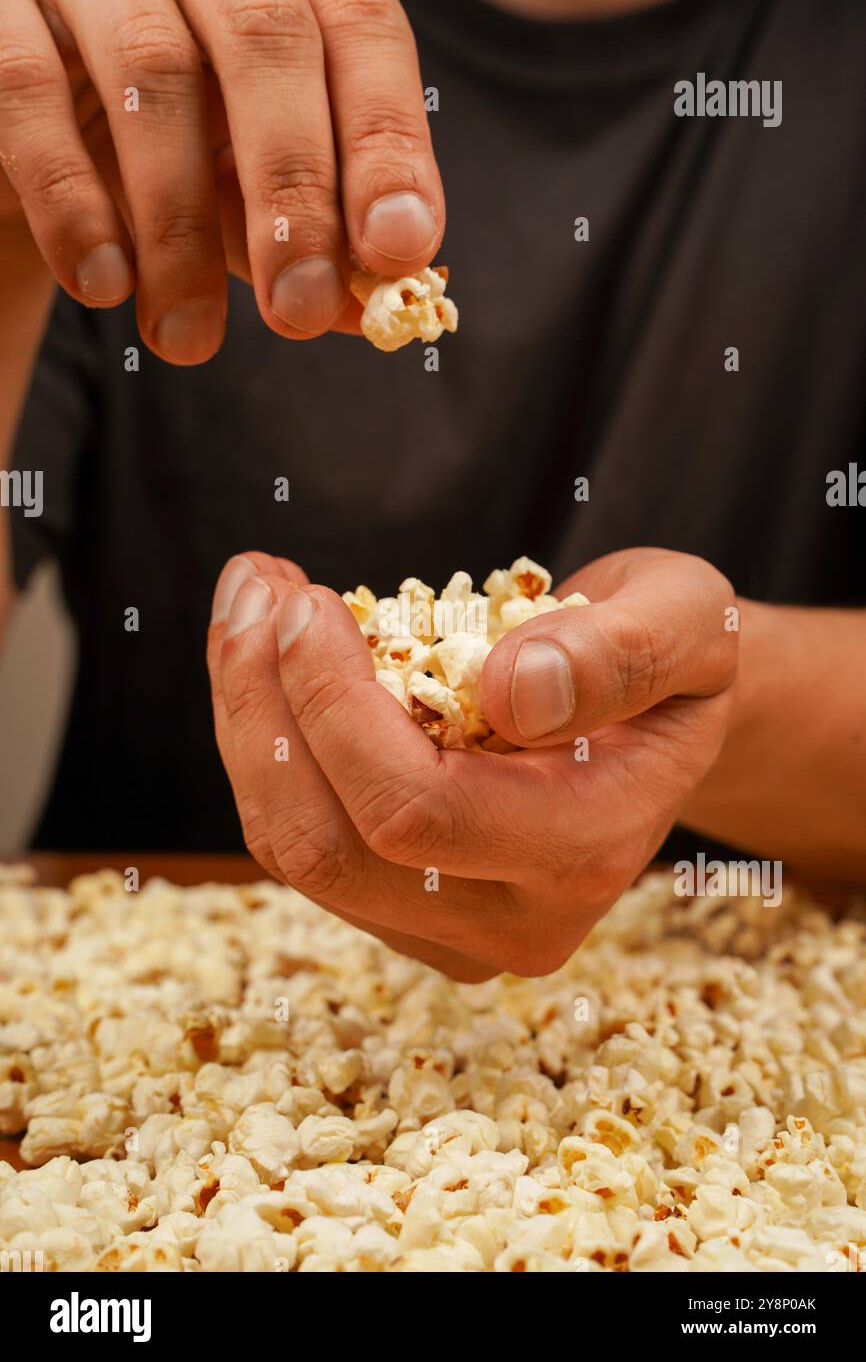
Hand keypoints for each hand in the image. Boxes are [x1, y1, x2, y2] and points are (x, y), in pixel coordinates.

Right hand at [0, 0, 443, 360]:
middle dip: (294, 189)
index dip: (387, 137)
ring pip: (153, 68)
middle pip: (266, 35)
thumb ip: (309, 230)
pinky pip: (26, 86)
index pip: (357, 25)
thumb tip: (377, 307)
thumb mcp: (240, 186)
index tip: (401, 248)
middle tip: (298, 312)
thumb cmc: (152, 149)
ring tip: (187, 339)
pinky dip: (72, 199)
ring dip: (180, 225)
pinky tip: (103, 285)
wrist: (19, 129)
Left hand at [207, 548, 736, 979]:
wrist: (656, 721)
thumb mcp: (688, 620)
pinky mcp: (398, 909)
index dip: (334, 706)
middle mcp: (511, 923)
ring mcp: (447, 930)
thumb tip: (507, 692)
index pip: (415, 810)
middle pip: (330, 847)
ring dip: (248, 718)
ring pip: (294, 847)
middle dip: (265, 708)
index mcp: (586, 853)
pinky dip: (264, 739)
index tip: (308, 602)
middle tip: (257, 589)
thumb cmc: (672, 659)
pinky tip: (268, 653)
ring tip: (251, 604)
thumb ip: (622, 652)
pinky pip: (296, 836)